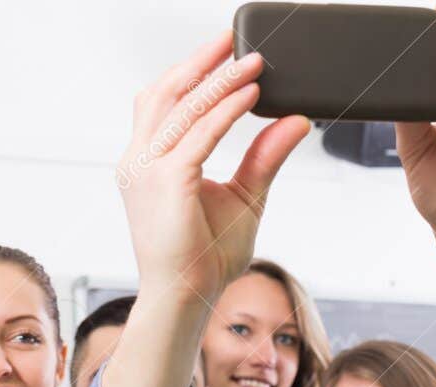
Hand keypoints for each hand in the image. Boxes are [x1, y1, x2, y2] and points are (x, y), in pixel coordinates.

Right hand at [107, 31, 307, 386]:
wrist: (186, 299)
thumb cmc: (203, 259)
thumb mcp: (244, 196)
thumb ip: (264, 156)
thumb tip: (296, 121)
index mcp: (147, 163)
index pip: (164, 102)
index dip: (193, 71)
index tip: (225, 51)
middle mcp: (139, 161)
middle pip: (165, 92)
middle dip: (200, 61)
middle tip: (234, 38)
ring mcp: (147, 171)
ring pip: (182, 106)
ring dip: (218, 79)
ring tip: (252, 62)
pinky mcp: (166, 182)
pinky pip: (200, 134)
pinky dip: (227, 110)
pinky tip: (252, 96)